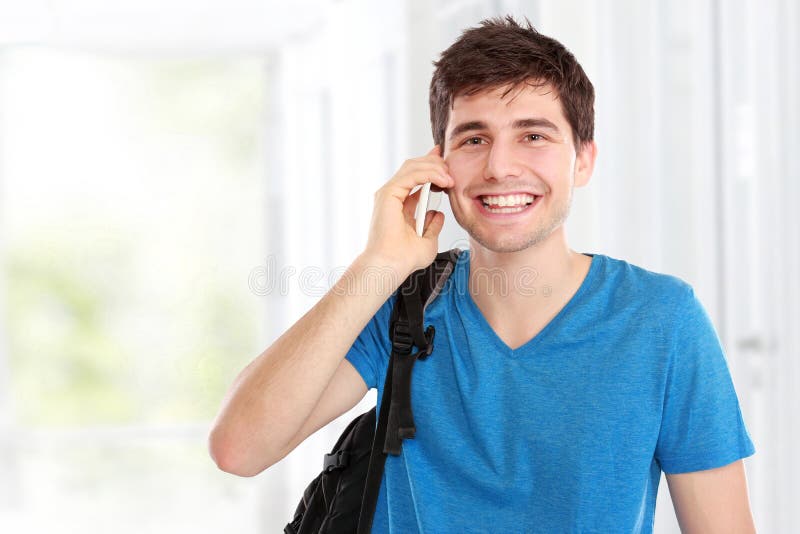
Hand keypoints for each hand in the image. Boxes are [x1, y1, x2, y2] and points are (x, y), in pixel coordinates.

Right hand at [362, 146, 453, 276]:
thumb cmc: (404, 259)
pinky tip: (442, 180)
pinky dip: (428, 174)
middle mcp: (393, 196)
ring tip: (450, 178)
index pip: (416, 177)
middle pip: (414, 167)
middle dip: (435, 163)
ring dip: (434, 168)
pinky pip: (411, 175)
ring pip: (412, 166)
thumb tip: (437, 214)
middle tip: (452, 169)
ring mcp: (389, 193)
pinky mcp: (388, 194)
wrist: (391, 266)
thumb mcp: (428, 242)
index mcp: (399, 204)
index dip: (432, 167)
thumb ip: (433, 226)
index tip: (448, 167)